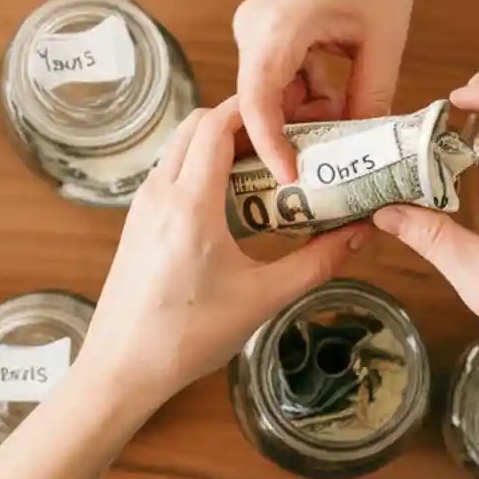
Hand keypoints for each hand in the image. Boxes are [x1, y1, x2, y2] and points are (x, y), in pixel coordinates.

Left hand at [79, 99, 369, 398]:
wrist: (122, 368)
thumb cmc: (188, 337)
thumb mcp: (263, 300)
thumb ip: (315, 262)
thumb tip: (357, 234)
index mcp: (190, 204)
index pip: (218, 125)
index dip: (256, 110)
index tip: (291, 115)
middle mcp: (159, 194)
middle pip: (196, 125)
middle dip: (241, 122)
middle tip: (283, 141)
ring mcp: (142, 206)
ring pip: (179, 148)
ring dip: (218, 145)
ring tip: (263, 170)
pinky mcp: (136, 223)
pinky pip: (169, 173)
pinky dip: (199, 168)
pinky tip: (231, 202)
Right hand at [233, 0, 425, 181]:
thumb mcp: (384, 42)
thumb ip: (370, 100)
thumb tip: (365, 150)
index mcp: (274, 32)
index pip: (256, 108)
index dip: (270, 151)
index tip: (292, 181)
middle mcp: (252, 29)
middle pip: (262, 105)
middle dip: (297, 137)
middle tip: (331, 169)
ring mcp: (256, 26)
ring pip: (274, 93)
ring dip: (308, 115)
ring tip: (349, 128)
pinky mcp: (268, 24)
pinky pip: (281, 74)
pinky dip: (309, 94)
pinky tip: (341, 99)